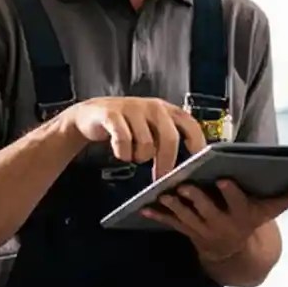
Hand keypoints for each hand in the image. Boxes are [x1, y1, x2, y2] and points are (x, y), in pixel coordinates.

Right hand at [60, 97, 206, 178]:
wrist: (89, 116)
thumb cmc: (124, 126)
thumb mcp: (149, 128)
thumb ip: (166, 140)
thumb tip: (184, 167)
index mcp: (166, 110)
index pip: (190, 125)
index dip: (197, 144)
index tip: (198, 164)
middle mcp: (152, 107)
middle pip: (170, 138)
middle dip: (166, 163)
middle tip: (160, 179)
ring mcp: (133, 108)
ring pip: (146, 144)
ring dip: (139, 157)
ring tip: (132, 154)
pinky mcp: (112, 114)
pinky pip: (123, 141)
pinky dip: (123, 153)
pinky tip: (120, 152)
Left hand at [142, 179, 287, 261]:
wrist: (234, 253)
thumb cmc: (251, 220)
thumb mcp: (270, 210)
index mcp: (242, 214)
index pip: (236, 201)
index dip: (230, 192)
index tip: (223, 179)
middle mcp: (221, 223)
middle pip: (207, 209)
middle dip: (196, 197)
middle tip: (186, 184)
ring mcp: (202, 229)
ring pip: (186, 216)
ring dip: (174, 205)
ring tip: (163, 192)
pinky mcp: (187, 230)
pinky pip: (170, 223)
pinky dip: (157, 216)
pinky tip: (144, 208)